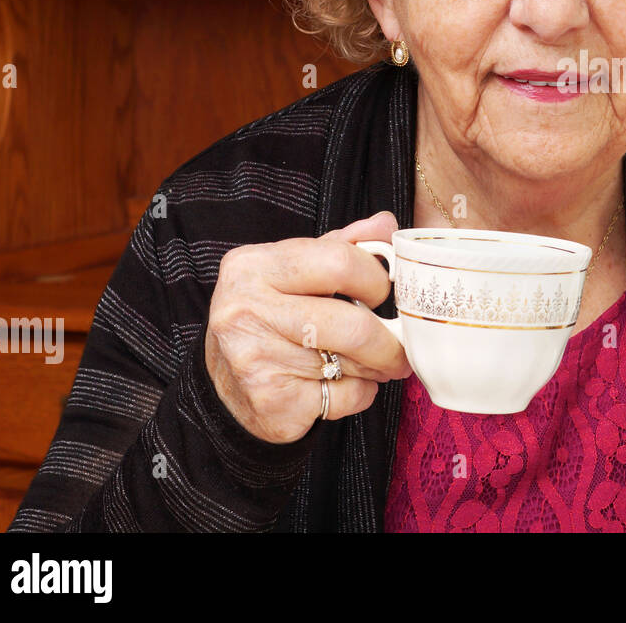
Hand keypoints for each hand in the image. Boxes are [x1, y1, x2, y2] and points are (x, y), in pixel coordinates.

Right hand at [204, 212, 411, 443]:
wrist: (225, 389)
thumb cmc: (271, 319)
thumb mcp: (294, 272)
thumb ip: (341, 245)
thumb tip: (386, 224)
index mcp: (254, 265)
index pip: (340, 262)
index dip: (375, 280)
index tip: (382, 295)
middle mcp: (247, 308)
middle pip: (353, 323)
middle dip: (390, 341)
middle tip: (400, 347)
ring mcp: (255, 358)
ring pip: (352, 364)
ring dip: (377, 368)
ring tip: (376, 364)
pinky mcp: (271, 401)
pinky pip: (343, 397)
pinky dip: (358, 394)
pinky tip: (342, 386)